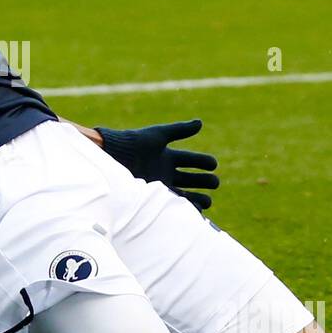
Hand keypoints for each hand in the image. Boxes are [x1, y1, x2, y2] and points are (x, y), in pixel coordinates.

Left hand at [96, 118, 218, 209]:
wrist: (115, 158)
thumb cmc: (135, 144)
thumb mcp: (159, 136)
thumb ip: (180, 130)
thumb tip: (200, 122)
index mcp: (167, 156)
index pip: (190, 160)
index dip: (203, 162)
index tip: (214, 164)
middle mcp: (165, 171)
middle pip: (190, 178)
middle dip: (204, 181)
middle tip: (215, 183)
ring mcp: (160, 184)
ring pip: (184, 193)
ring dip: (198, 198)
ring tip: (208, 201)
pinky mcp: (153, 196)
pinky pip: (172, 203)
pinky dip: (184, 207)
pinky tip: (194, 211)